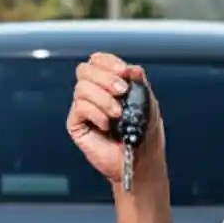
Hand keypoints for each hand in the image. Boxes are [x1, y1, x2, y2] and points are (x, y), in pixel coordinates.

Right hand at [68, 52, 164, 185]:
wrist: (141, 161)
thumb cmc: (145, 134)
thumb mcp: (147, 103)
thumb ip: (139, 83)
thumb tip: (132, 68)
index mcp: (109, 84)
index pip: (98, 61)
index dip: (108, 62)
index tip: (123, 72)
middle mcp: (94, 93)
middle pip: (85, 70)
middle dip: (105, 77)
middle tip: (122, 91)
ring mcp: (84, 108)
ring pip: (81, 88)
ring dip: (103, 98)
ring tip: (118, 114)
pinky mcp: (76, 123)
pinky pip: (79, 107)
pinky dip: (96, 113)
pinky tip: (107, 125)